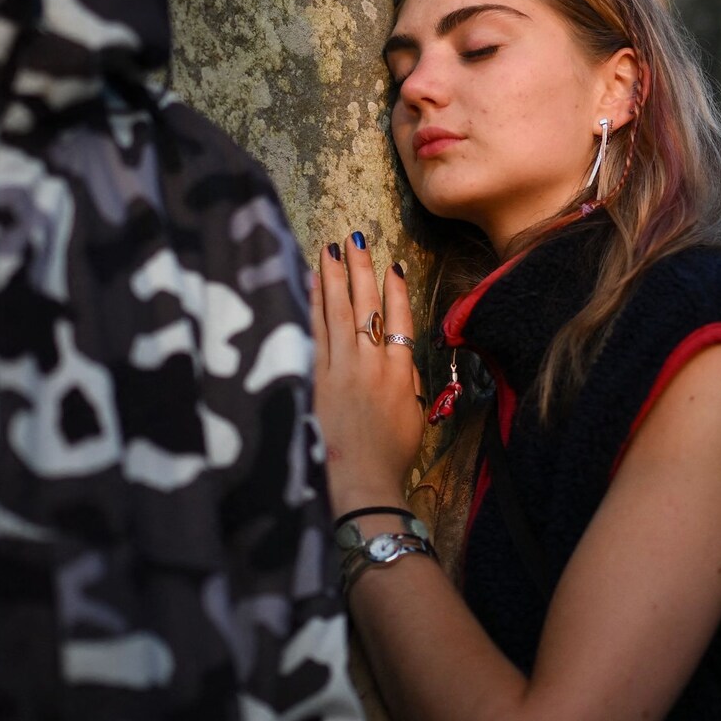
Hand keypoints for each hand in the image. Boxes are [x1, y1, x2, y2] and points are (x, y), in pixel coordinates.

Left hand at [311, 232, 425, 506]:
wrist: (361, 482)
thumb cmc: (390, 455)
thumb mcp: (412, 414)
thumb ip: (405, 379)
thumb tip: (397, 355)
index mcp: (398, 372)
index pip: (398, 319)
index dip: (395, 290)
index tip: (392, 264)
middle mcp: (370, 363)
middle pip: (366, 305)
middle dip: (360, 269)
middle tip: (354, 239)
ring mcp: (340, 369)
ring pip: (338, 313)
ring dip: (333, 278)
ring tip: (329, 250)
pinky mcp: (316, 379)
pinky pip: (314, 333)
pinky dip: (313, 306)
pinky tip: (308, 286)